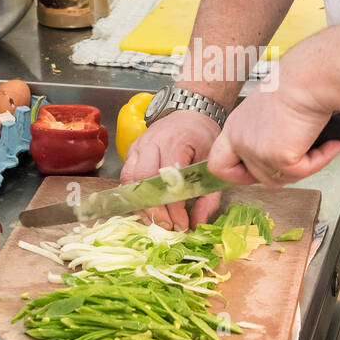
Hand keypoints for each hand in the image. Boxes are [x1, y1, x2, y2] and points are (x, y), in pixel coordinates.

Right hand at [119, 109, 222, 229]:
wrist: (188, 113)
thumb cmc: (202, 136)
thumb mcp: (212, 163)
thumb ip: (208, 195)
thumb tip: (198, 223)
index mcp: (176, 142)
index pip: (169, 180)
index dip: (174, 207)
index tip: (182, 225)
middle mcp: (152, 142)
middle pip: (144, 180)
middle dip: (154, 209)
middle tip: (166, 226)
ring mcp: (138, 146)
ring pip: (130, 180)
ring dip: (141, 205)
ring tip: (155, 222)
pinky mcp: (131, 152)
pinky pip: (126, 178)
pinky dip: (135, 197)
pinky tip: (148, 209)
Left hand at [207, 80, 339, 187]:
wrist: (310, 77)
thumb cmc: (297, 82)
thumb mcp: (271, 109)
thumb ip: (267, 133)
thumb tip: (285, 148)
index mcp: (235, 127)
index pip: (219, 164)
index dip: (238, 174)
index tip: (256, 172)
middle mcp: (241, 139)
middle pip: (256, 177)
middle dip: (282, 172)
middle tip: (303, 158)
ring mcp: (257, 151)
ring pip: (281, 178)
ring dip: (305, 164)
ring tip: (320, 143)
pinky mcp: (278, 157)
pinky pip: (304, 171)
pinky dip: (321, 159)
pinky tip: (331, 143)